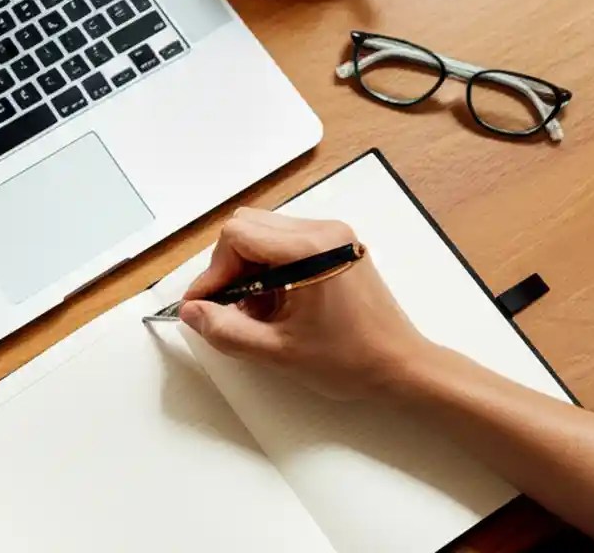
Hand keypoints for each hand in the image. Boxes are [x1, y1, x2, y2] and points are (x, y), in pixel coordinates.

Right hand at [180, 208, 430, 399]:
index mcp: (310, 249)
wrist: (400, 366)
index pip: (237, 236)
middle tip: (228, 307)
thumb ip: (226, 330)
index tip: (205, 304)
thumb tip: (192, 312)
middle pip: (249, 227)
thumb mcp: (278, 351)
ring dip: (249, 269)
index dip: (213, 271)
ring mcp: (333, 236)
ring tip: (256, 311)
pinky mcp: (338, 247)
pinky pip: (287, 243)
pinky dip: (270, 269)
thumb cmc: (351, 360)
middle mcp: (323, 232)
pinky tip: (276, 304)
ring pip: (265, 234)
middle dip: (229, 267)